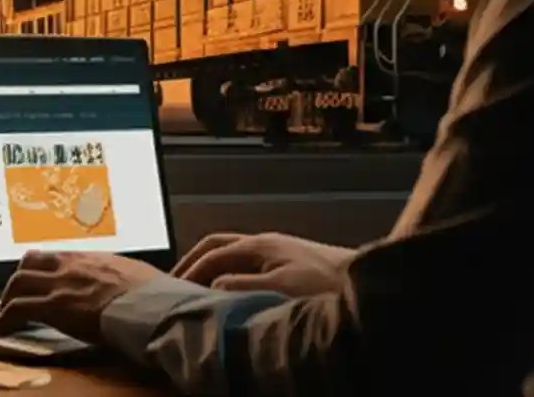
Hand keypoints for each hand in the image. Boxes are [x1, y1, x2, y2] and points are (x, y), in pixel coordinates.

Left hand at [0, 250, 163, 342]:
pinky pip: (18, 309)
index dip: (42, 268)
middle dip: (19, 279)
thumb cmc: (149, 293)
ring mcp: (60, 285)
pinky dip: (6, 319)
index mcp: (90, 258)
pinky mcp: (54, 307)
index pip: (56, 256)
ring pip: (18, 282)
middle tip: (15, 295)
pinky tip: (4, 329)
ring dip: (7, 299)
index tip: (39, 280)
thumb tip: (124, 283)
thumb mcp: (132, 273)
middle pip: (30, 262)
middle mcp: (70, 266)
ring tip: (5, 314)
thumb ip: (118, 275)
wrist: (148, 304)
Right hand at [172, 232, 355, 296]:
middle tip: (174, 280)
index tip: (172, 290)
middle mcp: (264, 242)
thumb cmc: (324, 285)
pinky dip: (228, 271)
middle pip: (217, 244)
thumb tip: (213, 284)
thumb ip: (242, 285)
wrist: (362, 280)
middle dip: (193, 260)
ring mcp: (276, 250)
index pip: (212, 254)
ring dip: (211, 265)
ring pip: (232, 251)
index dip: (189, 271)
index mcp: (258, 245)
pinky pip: (246, 262)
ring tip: (197, 286)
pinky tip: (230, 289)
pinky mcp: (287, 261)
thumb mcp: (279, 287)